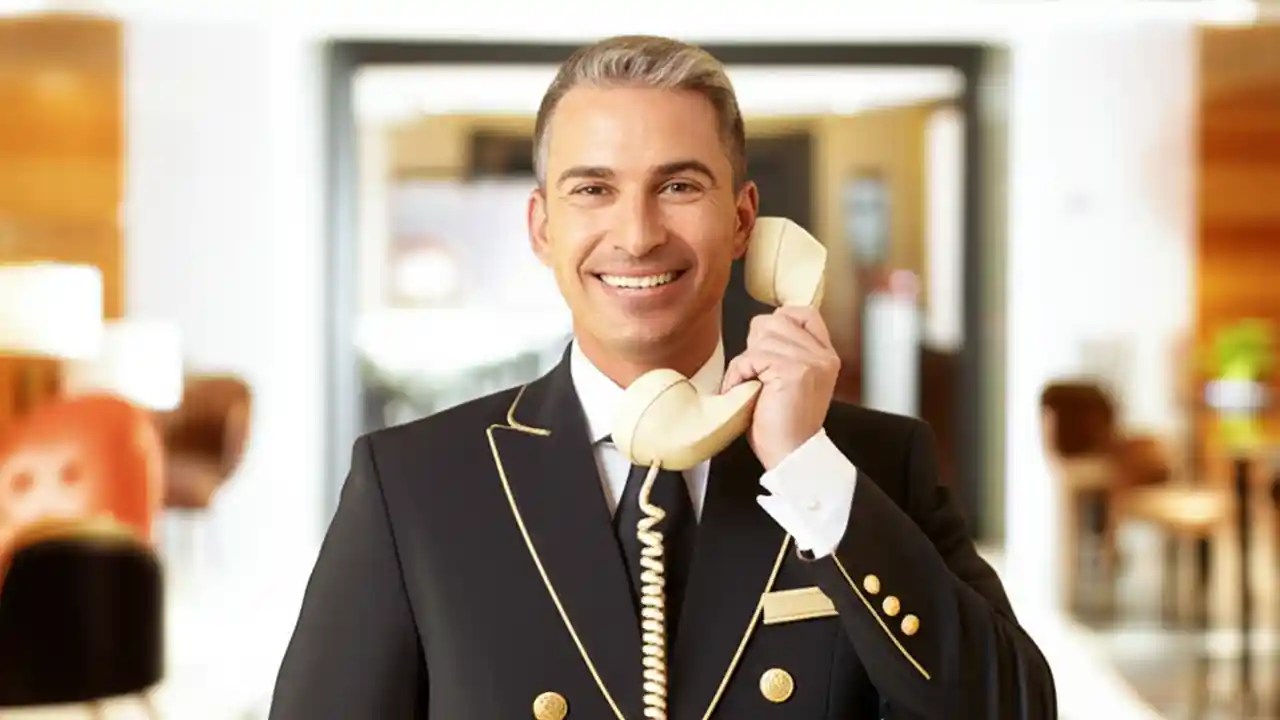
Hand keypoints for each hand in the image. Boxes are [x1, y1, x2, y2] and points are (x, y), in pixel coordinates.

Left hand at [720, 306, 839, 470]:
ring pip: (762, 338)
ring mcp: (811, 361)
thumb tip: (761, 328)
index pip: (802, 313)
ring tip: (748, 386)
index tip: (765, 352)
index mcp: (825, 355)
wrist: (791, 455)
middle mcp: (822, 355)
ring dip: (745, 363)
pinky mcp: (794, 371)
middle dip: (756, 345)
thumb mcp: (790, 379)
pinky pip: (752, 357)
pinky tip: (743, 393)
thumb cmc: (782, 424)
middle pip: (775, 321)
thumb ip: (785, 352)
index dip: (778, 324)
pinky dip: (739, 375)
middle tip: (755, 375)